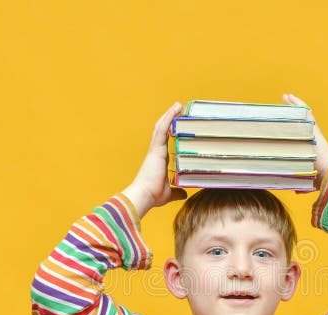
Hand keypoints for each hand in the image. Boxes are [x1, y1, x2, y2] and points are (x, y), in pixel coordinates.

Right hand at [122, 102, 187, 216]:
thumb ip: (177, 192)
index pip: (165, 141)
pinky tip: (175, 109)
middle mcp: (156, 152)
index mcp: (159, 160)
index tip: (177, 124)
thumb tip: (184, 194)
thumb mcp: (169, 192)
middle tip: (179, 109)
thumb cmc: (153, 195)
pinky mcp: (156, 149)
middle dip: (170, 119)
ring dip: (170, 115)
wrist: (143, 196)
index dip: (170, 131)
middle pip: (162, 130)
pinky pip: (162, 129)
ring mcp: (155, 149)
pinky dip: (169, 118)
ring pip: (162, 127)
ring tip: (178, 105)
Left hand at [282, 93, 327, 188]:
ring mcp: (313, 133)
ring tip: (286, 97)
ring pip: (303, 115)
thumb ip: (303, 185)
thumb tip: (297, 190)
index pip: (301, 134)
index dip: (294, 127)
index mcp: (311, 148)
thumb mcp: (309, 181)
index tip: (287, 122)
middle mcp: (313, 138)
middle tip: (286, 104)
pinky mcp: (313, 129)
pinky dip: (297, 104)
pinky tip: (290, 97)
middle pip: (302, 121)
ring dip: (295, 105)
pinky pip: (305, 112)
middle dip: (294, 112)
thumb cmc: (321, 180)